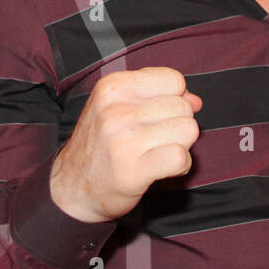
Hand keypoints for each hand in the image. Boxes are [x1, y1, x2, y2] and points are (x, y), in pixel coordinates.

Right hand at [49, 67, 201, 223]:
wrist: (72, 188)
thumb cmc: (103, 144)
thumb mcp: (120, 106)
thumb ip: (159, 96)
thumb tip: (196, 101)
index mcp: (113, 87)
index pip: (174, 80)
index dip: (175, 98)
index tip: (158, 116)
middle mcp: (115, 109)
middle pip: (183, 106)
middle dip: (177, 124)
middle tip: (154, 140)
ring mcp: (123, 140)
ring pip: (188, 130)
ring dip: (181, 145)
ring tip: (158, 153)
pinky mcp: (132, 170)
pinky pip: (181, 157)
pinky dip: (181, 166)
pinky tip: (164, 169)